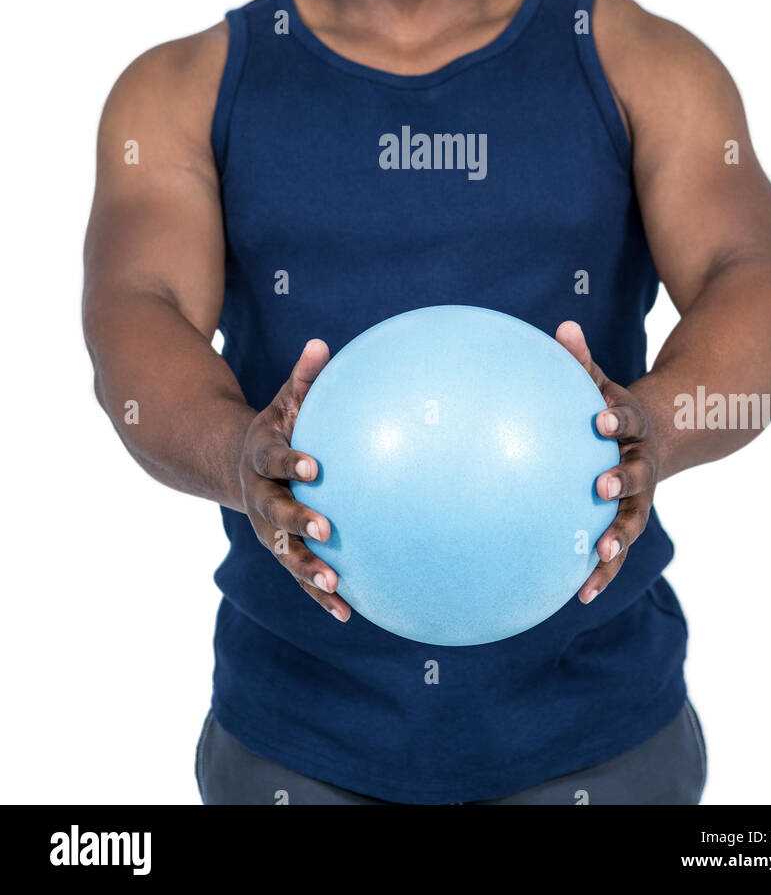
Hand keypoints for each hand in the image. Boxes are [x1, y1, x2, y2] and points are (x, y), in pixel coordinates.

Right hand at [238, 338, 350, 621]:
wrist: (237, 465)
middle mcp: (259, 496)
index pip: (276, 459)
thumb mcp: (285, 402)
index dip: (292, 462)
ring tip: (335, 586)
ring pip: (285, 553)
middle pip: (275, 511)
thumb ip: (304, 378)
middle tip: (325, 528)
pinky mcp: (282, 548)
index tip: (314, 466)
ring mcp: (267, 527)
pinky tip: (348, 613)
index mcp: (261, 457)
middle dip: (297, 521)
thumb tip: (321, 344)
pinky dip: (319, 594)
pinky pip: (300, 574)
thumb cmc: (277, 428)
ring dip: (308, 570)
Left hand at [555, 320, 658, 603]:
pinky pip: (614, 551)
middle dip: (621, 482)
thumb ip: (581, 361)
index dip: (617, 419)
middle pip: (637, 476)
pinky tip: (577, 595)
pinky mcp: (627, 523)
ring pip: (632, 522)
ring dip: (617, 541)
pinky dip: (600, 573)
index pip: (627, 419)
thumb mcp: (600, 384)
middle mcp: (643, 466)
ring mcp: (640, 499)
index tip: (600, 419)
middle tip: (601, 487)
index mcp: (635, 427)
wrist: (655, 440)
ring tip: (599, 558)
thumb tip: (564, 326)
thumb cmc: (610, 410)